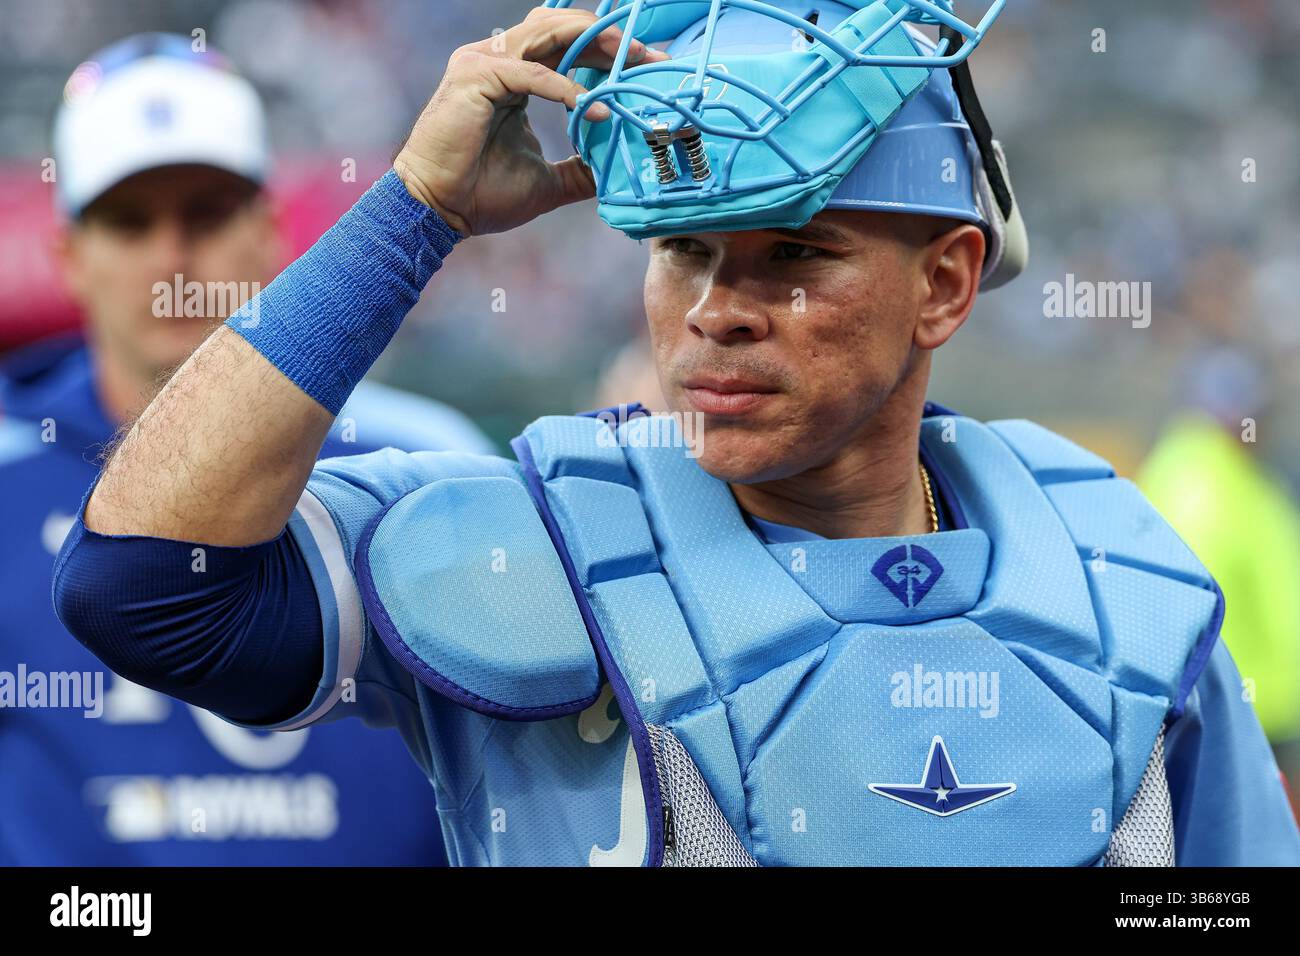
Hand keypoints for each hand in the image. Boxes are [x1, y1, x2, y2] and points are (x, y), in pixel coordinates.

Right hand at [393, 5, 667, 236]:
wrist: (437, 212)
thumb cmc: (480, 195)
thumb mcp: (546, 182)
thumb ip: (578, 170)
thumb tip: (611, 174)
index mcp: (513, 75)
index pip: (565, 45)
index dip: (607, 51)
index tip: (648, 65)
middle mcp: (497, 59)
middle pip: (561, 28)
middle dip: (609, 38)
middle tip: (651, 56)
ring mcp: (483, 62)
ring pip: (547, 34)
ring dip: (593, 46)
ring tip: (631, 63)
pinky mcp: (475, 77)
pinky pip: (531, 73)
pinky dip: (565, 89)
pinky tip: (593, 107)